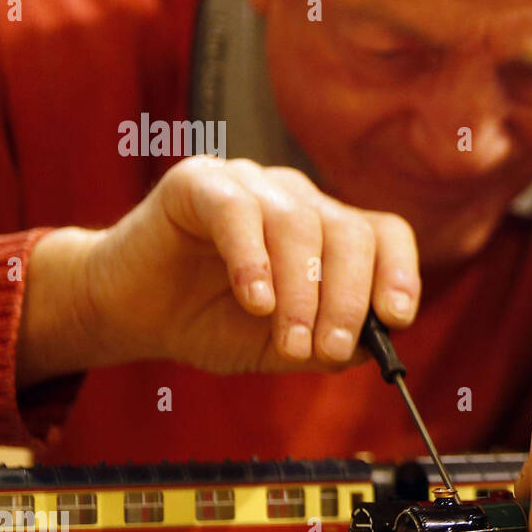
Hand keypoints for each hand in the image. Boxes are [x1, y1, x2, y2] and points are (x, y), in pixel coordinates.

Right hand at [17, 156, 420, 386]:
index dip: (400, 273)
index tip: (396, 320)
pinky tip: (254, 301)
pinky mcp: (200, 182)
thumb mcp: (280, 346)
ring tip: (287, 342)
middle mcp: (298, 199)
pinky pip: (239, 212)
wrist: (132, 313)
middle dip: (348, 299)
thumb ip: (326, 345)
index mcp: (329, 231)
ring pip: (300, 225)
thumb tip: (371, 347)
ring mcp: (251, 183)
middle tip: (331, 349)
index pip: (385, 234)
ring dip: (301, 293)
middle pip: (349, 232)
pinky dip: (254, 261)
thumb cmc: (211, 322)